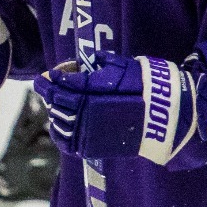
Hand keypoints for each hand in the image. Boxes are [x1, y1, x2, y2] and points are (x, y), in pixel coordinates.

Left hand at [33, 54, 196, 164]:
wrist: (162, 116)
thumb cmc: (144, 86)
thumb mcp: (122, 66)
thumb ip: (101, 63)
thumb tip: (86, 61)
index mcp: (91, 90)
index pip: (61, 84)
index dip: (49, 79)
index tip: (44, 76)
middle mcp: (85, 111)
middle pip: (57, 101)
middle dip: (49, 92)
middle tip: (45, 86)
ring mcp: (87, 130)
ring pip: (59, 120)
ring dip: (54, 110)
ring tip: (56, 103)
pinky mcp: (92, 145)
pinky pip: (66, 141)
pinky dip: (59, 132)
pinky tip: (59, 125)